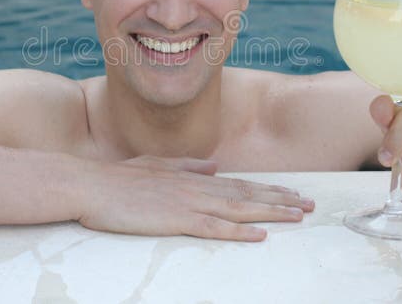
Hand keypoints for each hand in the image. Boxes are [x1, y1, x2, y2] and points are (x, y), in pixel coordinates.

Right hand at [75, 155, 314, 241]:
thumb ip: (188, 166)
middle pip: (248, 195)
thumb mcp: (157, 165)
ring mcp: (188, 203)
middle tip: (311, 204)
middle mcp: (197, 187)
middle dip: (282, 200)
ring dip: (271, 212)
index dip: (269, 189)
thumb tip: (214, 166)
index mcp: (193, 177)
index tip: (292, 192)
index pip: (240, 184)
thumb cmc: (118, 179)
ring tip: (298, 216)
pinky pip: (214, 228)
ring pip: (239, 209)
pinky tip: (260, 235)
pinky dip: (239, 232)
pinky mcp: (175, 220)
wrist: (90, 184)